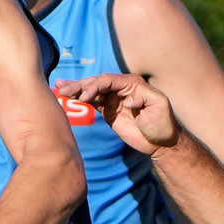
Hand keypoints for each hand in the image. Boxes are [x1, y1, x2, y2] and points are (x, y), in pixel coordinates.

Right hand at [57, 73, 178, 153]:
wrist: (160, 142)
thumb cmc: (163, 123)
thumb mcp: (160, 106)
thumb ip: (144, 98)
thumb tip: (127, 100)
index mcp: (132, 84)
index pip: (109, 81)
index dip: (95, 86)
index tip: (85, 97)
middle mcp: (121, 88)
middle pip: (97, 83)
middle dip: (81, 85)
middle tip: (65, 90)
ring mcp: (113, 99)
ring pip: (91, 90)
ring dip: (76, 89)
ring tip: (60, 88)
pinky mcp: (108, 110)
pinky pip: (91, 101)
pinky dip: (79, 97)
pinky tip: (66, 94)